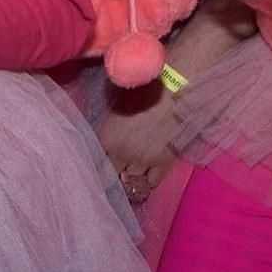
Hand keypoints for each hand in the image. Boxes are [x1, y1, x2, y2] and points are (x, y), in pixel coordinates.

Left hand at [99, 81, 181, 200]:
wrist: (175, 91)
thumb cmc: (143, 90)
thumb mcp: (117, 103)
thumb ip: (110, 124)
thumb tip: (109, 135)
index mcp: (106, 137)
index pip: (97, 161)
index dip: (101, 161)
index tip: (105, 161)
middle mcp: (121, 153)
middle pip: (113, 172)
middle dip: (115, 169)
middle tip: (120, 165)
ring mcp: (142, 160)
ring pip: (132, 178)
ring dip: (132, 173)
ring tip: (136, 167)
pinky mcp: (163, 163)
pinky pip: (152, 181)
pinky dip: (149, 179)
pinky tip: (149, 173)